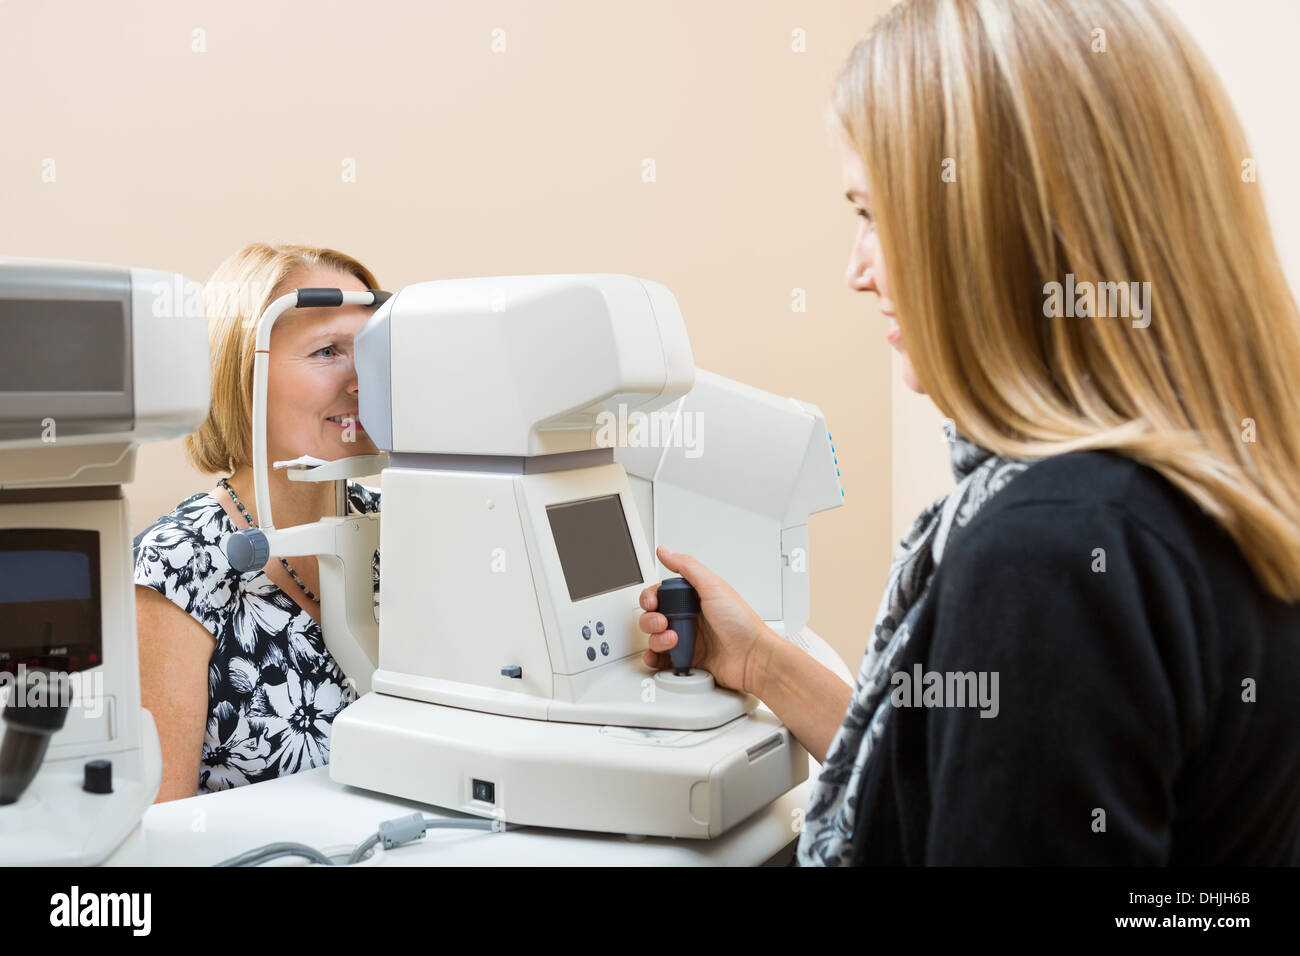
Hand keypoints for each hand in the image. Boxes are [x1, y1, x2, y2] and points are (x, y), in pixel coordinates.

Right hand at [638, 545, 768, 693]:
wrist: (753, 657)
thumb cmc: (741, 622)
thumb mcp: (713, 586)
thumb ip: (687, 567)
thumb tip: (665, 552)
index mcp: (694, 599)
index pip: (661, 595)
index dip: (651, 598)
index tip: (653, 602)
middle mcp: (690, 619)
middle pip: (653, 616)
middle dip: (651, 620)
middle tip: (663, 622)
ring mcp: (688, 640)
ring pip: (655, 638)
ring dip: (656, 639)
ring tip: (673, 640)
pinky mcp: (687, 660)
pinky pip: (661, 660)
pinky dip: (654, 658)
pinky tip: (659, 655)